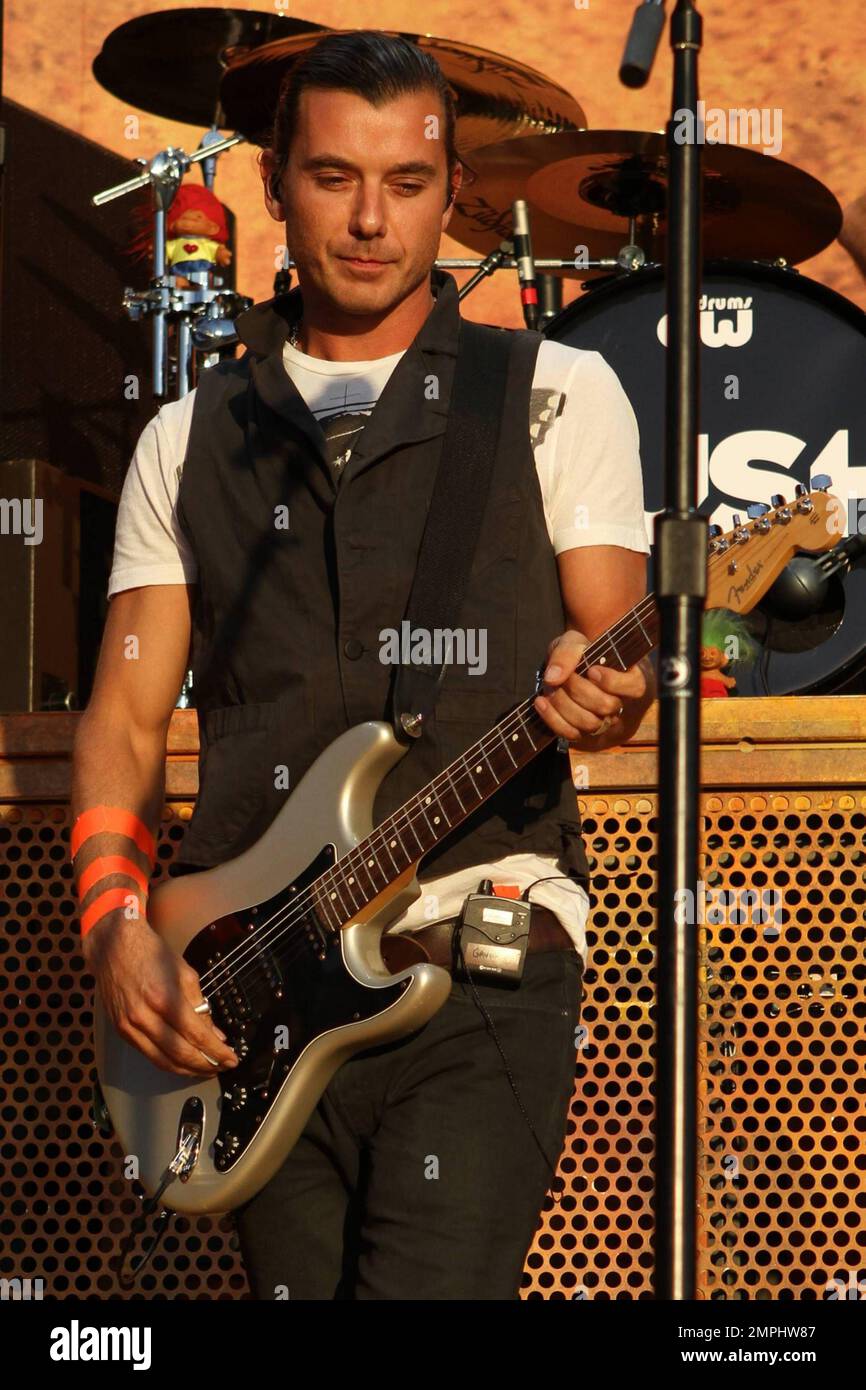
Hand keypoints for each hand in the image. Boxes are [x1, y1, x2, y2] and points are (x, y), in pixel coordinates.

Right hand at [84, 911, 238, 1076]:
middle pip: (180, 1053)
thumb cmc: (153, 955)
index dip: (216, 1051)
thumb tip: (215, 1034)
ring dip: (187, 1070)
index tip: (232, 1058)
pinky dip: (168, 1063)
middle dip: (205, 1065)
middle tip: (221, 1067)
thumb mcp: (185, 974)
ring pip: (163, 1061)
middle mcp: (145, 1016)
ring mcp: (130, 1026)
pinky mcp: (122, 1031)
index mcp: (165, 998)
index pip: (197, 1035)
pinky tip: (182, 1063)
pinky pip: (148, 1055)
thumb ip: (200, 1006)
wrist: (114, 947)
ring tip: (205, 1070)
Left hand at [533, 628, 649, 748]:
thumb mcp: (574, 642)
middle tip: (564, 677)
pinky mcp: (584, 734)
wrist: (570, 672)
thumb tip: (553, 677)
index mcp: (629, 680)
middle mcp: (620, 705)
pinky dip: (552, 718)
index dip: (612, 681)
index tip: (592, 670)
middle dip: (579, 690)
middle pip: (606, 706)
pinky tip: (541, 701)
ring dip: (564, 704)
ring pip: (589, 723)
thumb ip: (567, 653)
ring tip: (550, 687)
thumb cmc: (580, 656)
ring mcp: (603, 723)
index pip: (634, 687)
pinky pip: (571, 734)